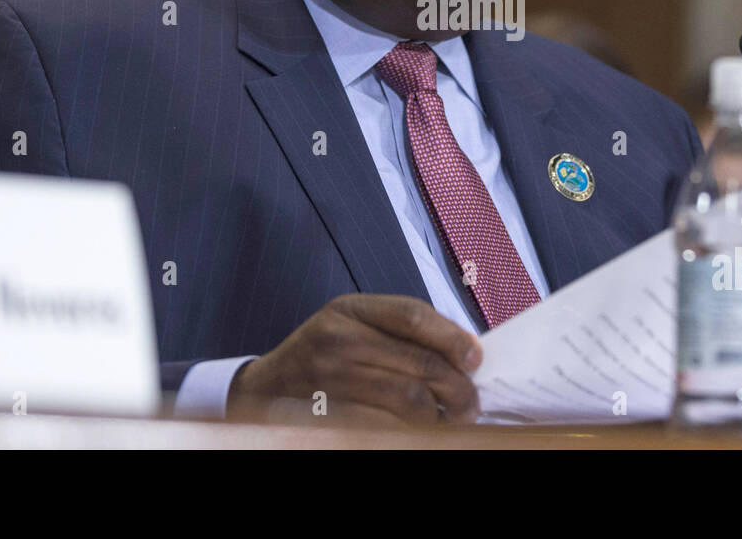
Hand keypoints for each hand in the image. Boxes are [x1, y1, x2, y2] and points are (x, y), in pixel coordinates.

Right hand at [227, 294, 482, 425]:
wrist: (266, 387)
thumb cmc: (324, 352)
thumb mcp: (352, 322)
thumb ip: (400, 328)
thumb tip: (465, 350)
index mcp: (349, 309)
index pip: (413, 316)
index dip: (453, 338)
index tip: (475, 359)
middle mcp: (339, 340)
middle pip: (420, 363)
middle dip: (457, 387)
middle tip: (471, 404)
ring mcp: (333, 380)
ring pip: (410, 400)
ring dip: (441, 416)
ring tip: (451, 420)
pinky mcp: (331, 417)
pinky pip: (388, 428)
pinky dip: (414, 433)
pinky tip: (424, 432)